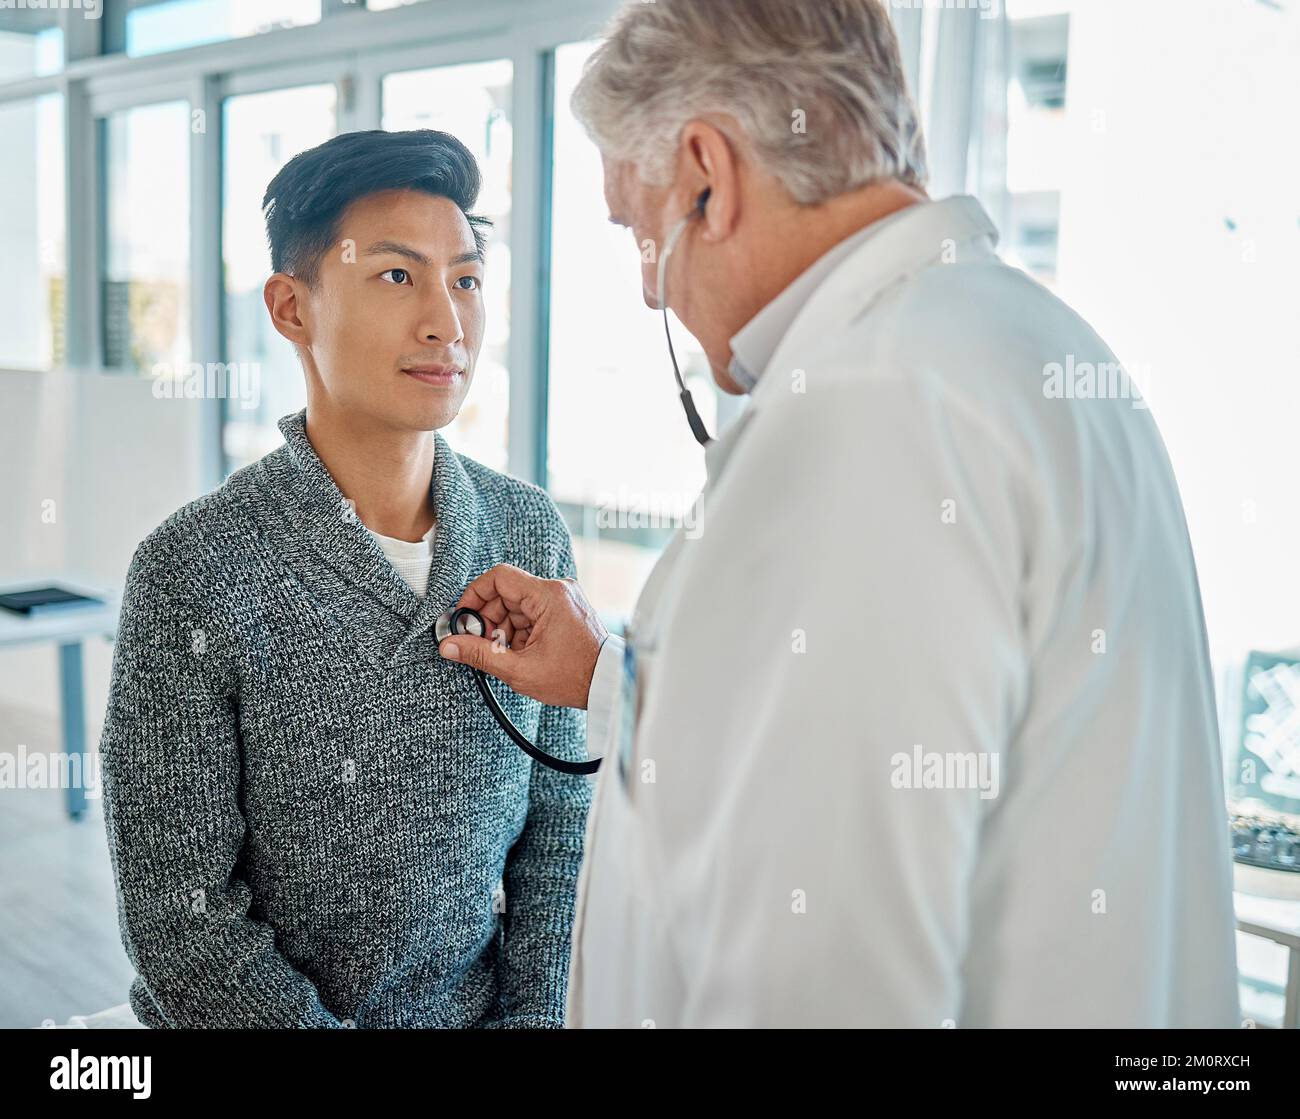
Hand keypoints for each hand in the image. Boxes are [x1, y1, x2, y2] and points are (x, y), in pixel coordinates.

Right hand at [438, 564, 607, 708]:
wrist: (608, 684)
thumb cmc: (574, 678)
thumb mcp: (519, 670)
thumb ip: (480, 654)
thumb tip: (449, 645)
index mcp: (548, 596)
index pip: (499, 577)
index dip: (475, 595)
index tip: (464, 617)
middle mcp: (557, 590)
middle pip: (506, 593)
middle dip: (489, 619)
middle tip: (480, 643)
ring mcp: (563, 599)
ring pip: (517, 604)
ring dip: (503, 627)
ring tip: (504, 654)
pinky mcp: (565, 609)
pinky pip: (532, 612)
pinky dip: (519, 630)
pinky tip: (519, 652)